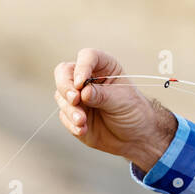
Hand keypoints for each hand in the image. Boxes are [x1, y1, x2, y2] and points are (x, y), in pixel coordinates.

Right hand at [53, 49, 175, 169]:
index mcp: (104, 67)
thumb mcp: (122, 101)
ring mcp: (78, 96)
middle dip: (65, 86)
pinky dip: (71, 123)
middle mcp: (87, 79)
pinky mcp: (72, 113)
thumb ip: (102, 95)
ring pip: (61, 95)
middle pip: (64, 72)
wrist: (134, 136)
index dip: (82, 67)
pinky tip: (82, 129)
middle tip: (74, 100)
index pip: (87, 56)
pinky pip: (64, 115)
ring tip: (82, 121)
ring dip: (70, 109)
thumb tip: (83, 91)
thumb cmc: (134, 112)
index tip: (82, 82)